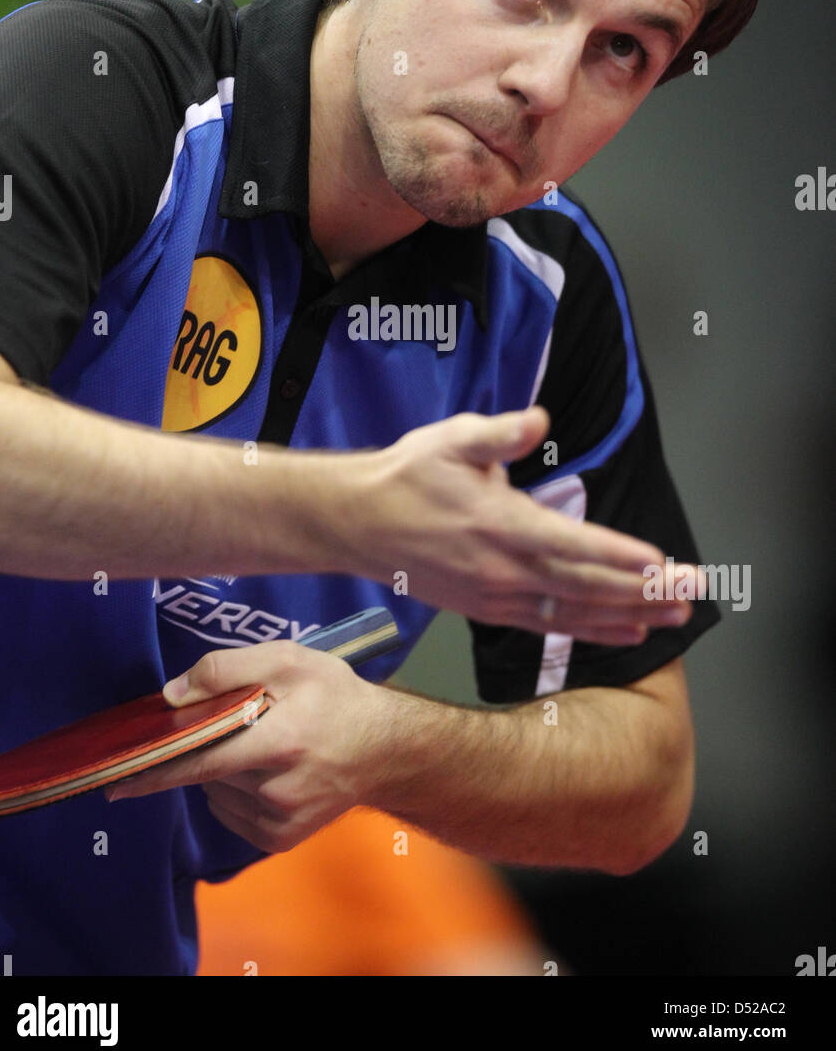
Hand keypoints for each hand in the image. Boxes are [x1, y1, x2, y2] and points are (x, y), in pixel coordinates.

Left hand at [105, 642, 393, 852]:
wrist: (385, 749)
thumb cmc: (335, 696)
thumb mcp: (288, 660)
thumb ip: (226, 668)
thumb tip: (172, 695)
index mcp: (281, 740)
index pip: (202, 758)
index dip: (156, 768)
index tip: (115, 780)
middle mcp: (278, 788)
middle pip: (208, 770)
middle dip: (205, 747)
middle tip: (235, 723)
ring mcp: (280, 820)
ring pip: (216, 791)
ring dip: (222, 768)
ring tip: (264, 743)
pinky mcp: (280, 839)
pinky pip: (231, 812)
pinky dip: (234, 790)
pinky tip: (266, 769)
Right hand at [338, 406, 705, 644]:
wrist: (358, 523)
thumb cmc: (407, 476)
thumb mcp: (451, 439)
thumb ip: (499, 434)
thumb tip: (538, 421)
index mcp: (499, 523)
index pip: (570, 544)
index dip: (618, 555)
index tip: (661, 562)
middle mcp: (502, 568)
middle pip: (584, 585)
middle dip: (643, 590)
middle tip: (691, 592)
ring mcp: (496, 595)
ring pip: (573, 611)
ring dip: (628, 613)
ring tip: (674, 615)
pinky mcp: (488, 609)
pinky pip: (550, 624)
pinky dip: (591, 627)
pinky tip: (625, 628)